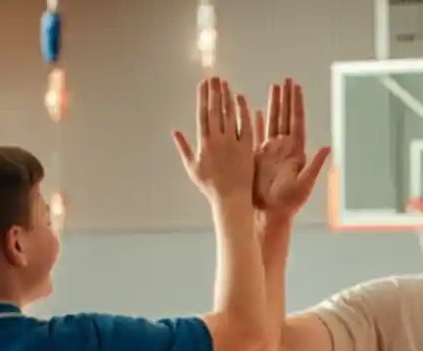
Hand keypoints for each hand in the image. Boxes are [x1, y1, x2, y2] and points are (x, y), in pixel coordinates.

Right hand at [173, 77, 254, 202]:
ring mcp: (234, 143)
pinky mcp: (247, 148)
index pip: (203, 114)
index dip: (203, 97)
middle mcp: (218, 140)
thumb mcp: (192, 167)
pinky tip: (241, 99)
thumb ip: (183, 147)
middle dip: (215, 92)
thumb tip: (175, 131)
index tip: (203, 84)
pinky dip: (244, 111)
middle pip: (216, 110)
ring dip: (227, 97)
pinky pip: (246, 126)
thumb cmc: (210, 186)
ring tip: (225, 84)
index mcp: (204, 143)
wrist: (231, 199)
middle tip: (215, 77)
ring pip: (230, 115)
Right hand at [252, 78, 330, 219]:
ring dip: (274, 104)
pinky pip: (258, 134)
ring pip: (273, 121)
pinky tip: (257, 110)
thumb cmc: (288, 202)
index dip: (296, 104)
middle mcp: (285, 148)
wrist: (270, 212)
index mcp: (295, 151)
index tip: (296, 87)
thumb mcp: (305, 184)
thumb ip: (315, 165)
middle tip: (287, 80)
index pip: (296, 121)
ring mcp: (272, 151)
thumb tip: (328, 147)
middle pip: (285, 116)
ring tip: (275, 87)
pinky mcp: (259, 156)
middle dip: (286, 98)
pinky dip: (257, 121)